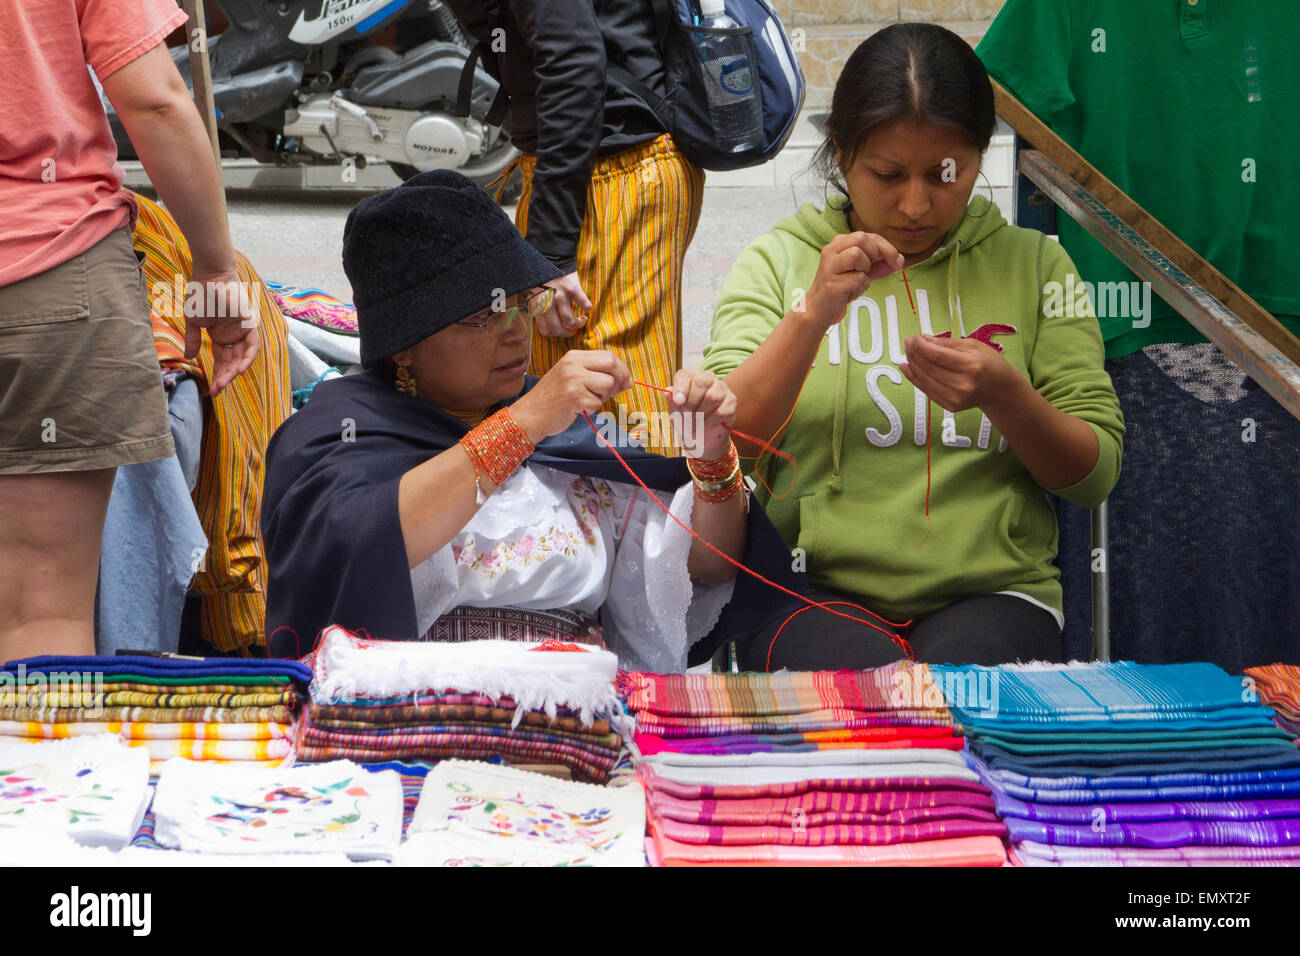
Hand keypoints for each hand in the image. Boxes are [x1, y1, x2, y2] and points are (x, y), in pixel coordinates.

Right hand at [184, 267, 260, 395]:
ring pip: (242, 357)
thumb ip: (193, 340)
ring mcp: (243, 330)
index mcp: (221, 335)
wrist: (208, 277)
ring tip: (223, 384)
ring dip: (234, 372)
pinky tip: (238, 370)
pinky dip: (247, 358)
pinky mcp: (250, 324)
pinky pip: (252, 346)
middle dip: (224, 377)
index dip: (217, 374)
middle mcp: (234, 335)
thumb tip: (188, 357)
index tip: (211, 389)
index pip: (221, 360)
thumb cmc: (201, 295)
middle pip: (232, 362)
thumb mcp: (194, 322)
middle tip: (216, 391)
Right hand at [510, 349, 631, 441]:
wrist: (529, 415)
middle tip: (617, 392)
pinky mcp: (575, 396)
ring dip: (603, 396)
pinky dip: (591, 409)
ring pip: (608, 384)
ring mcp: (574, 379)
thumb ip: (594, 374)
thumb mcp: (570, 377)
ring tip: (587, 401)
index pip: (608, 355)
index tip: (626, 382)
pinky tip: (577, 409)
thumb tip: (626, 380)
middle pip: (611, 364)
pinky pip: (598, 403)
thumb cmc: (552, 398)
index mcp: (573, 356)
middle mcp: (573, 364)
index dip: (621, 369)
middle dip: (620, 379)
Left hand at [535, 271, 591, 337]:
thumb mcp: (535, 294)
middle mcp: (548, 303)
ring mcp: (560, 296)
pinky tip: (587, 308)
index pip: (546, 330)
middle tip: (575, 330)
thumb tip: (550, 324)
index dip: (557, 334)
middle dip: (569, 333)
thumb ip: (541, 309)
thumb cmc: (543, 278)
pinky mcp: (572, 288)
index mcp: (538, 306)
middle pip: (558, 329)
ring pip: (569, 321)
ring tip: (582, 319)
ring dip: (579, 324)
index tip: (563, 330)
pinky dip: (587, 308)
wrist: (551, 257)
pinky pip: (583, 303)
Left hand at [670, 368, 736, 459]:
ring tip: (695, 422)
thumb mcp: (675, 413)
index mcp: (692, 376)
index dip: (681, 387)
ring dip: (700, 414)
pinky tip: (706, 424)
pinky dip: (710, 421)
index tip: (678, 402)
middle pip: (701, 382)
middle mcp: (708, 378)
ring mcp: (722, 389)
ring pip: (712, 397)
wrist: (701, 438)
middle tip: (686, 414)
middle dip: (691, 402)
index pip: (687, 374)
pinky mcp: (731, 402)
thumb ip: (672, 402)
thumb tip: (668, 391)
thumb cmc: (686, 420)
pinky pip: (720, 411)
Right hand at [803, 232, 903, 328]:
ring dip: (865, 270)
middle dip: (875, 254)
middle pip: (861, 238)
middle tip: (871, 269)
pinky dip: (861, 287)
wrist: (819, 309)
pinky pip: (858, 278)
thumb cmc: (841, 288)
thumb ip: (880, 264)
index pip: (868, 235)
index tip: (897, 261)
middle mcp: (831, 250)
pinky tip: (851, 292)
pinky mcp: (831, 282)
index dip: (887, 247)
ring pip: (857, 254)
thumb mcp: (863, 272)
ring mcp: (829, 266)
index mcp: (839, 244)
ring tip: (857, 280)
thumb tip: (900, 260)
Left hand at [900, 334, 1019, 412]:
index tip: (914, 338)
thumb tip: (924, 340)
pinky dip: (914, 378)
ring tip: (907, 353)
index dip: (921, 346)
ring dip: (912, 365)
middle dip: (915, 353)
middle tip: (908, 343)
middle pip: (929, 367)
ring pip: (924, 379)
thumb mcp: (973, 346)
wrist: (1000, 390)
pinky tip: (907, 368)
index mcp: (971, 366)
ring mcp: (956, 398)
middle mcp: (963, 384)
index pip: (937, 355)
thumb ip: (947, 343)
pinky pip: (926, 390)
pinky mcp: (950, 406)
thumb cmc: (988, 364)